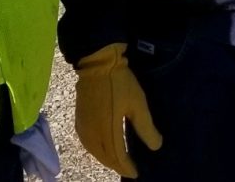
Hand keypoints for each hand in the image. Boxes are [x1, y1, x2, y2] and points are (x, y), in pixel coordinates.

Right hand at [73, 44, 161, 177]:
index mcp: (108, 129)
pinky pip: (86, 143)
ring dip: (105, 159)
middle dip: (116, 165)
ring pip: (94, 151)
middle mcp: (93, 132)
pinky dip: (95, 151)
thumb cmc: (120, 82)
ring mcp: (83, 126)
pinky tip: (100, 149)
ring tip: (116, 162)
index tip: (135, 173)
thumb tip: (156, 146)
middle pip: (104, 156)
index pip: (117, 156)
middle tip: (127, 170)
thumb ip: (145, 127)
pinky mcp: (78, 120)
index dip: (127, 166)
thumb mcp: (138, 104)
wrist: (97, 64)